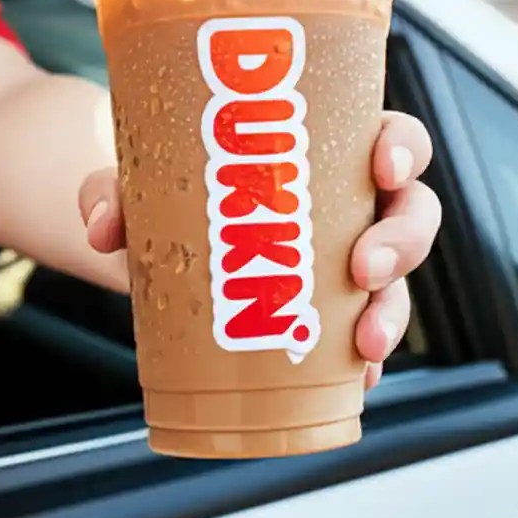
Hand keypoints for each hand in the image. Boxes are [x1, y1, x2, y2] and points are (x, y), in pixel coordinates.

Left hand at [79, 111, 440, 389]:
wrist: (152, 237)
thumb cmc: (173, 185)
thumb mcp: (142, 176)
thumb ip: (115, 189)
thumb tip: (106, 228)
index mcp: (330, 149)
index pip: (392, 138)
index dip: (401, 149)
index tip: (380, 165)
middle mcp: (351, 204)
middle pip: (411, 212)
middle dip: (403, 242)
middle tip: (365, 268)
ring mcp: (346, 261)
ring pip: (397, 280)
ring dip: (391, 310)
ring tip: (365, 344)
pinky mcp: (329, 314)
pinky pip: (364, 336)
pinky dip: (364, 361)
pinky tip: (356, 378)